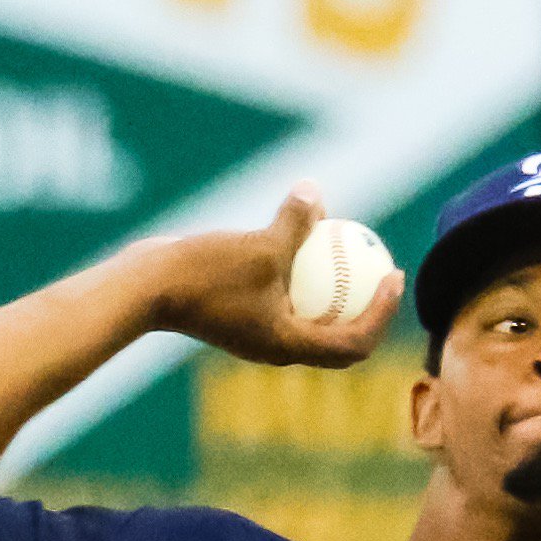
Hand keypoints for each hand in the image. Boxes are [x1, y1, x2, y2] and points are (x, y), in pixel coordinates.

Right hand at [147, 187, 403, 369]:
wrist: (146, 288)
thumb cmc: (206, 273)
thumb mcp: (261, 245)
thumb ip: (295, 223)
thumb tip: (318, 192)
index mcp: (289, 346)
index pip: (352, 344)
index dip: (381, 316)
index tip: (394, 278)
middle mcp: (276, 348)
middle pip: (338, 339)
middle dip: (367, 310)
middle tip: (385, 271)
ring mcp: (256, 334)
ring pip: (308, 318)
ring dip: (333, 292)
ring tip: (349, 253)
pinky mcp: (238, 315)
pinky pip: (281, 297)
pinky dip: (298, 276)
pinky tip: (301, 237)